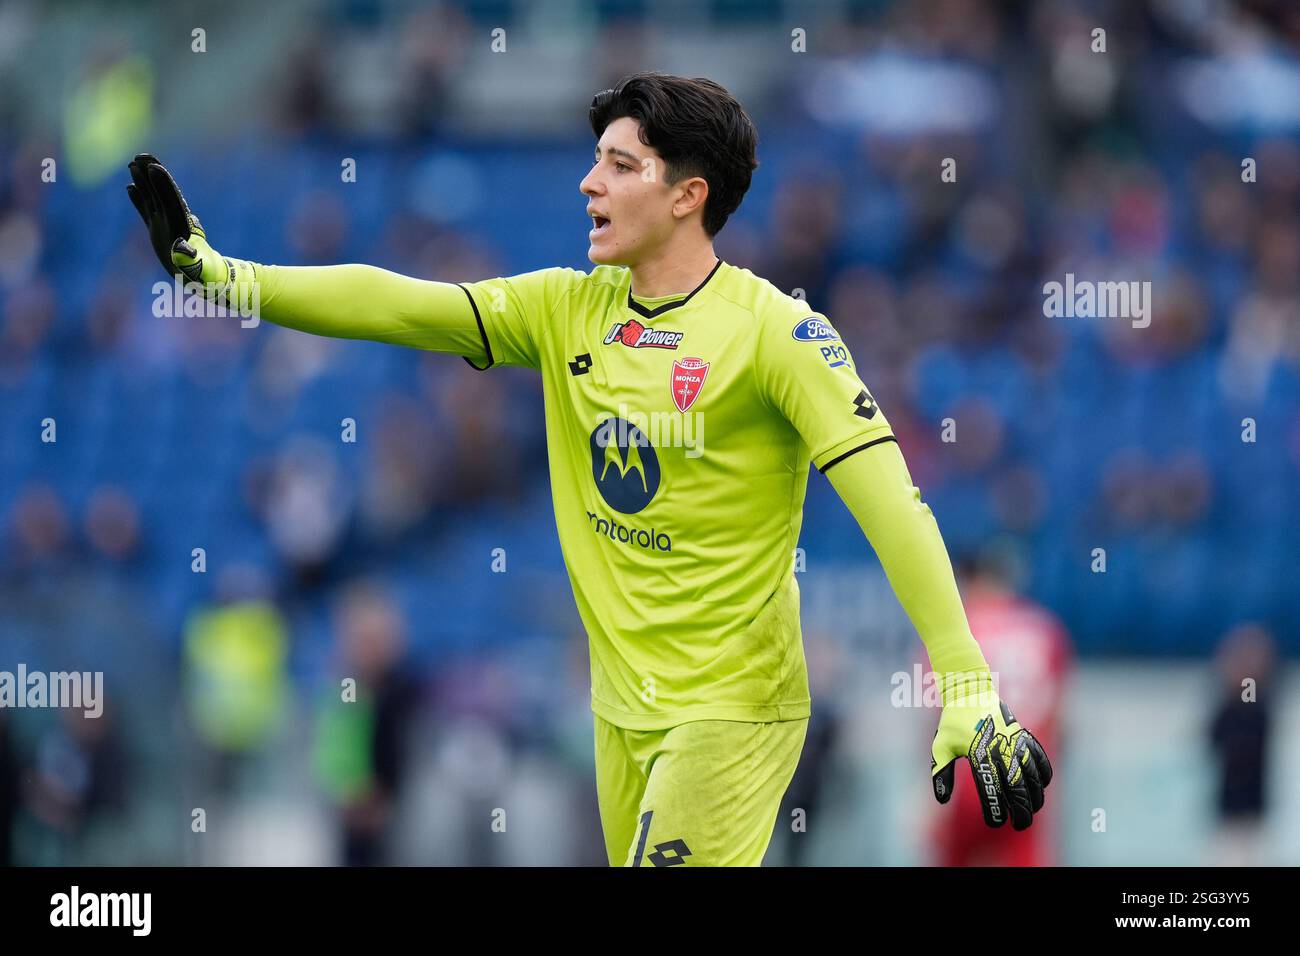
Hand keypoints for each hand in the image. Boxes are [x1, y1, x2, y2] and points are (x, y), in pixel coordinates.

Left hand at [931, 684, 1052, 829]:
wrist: (970, 692)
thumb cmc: (953, 721)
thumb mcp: (940, 746)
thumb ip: (941, 773)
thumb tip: (941, 800)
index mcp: (978, 755)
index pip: (990, 789)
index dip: (995, 809)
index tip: (996, 823)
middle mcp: (1000, 750)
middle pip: (1017, 788)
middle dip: (1022, 810)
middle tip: (1020, 824)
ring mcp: (1014, 742)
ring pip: (1033, 776)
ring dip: (1035, 796)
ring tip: (1032, 809)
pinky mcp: (1023, 735)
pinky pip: (1039, 758)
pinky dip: (1044, 773)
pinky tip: (1041, 786)